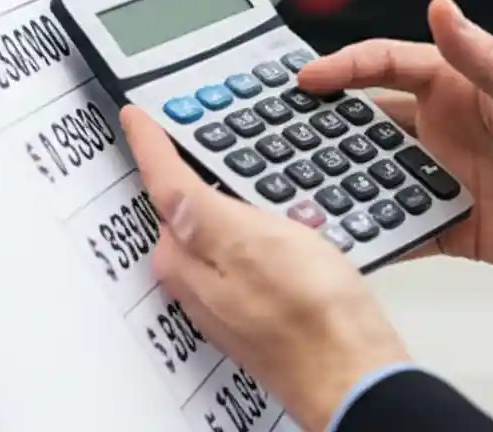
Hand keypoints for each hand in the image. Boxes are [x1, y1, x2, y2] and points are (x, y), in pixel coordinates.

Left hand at [120, 106, 408, 431]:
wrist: (355, 374)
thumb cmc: (313, 316)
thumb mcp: (256, 243)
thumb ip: (205, 213)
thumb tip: (165, 183)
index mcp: (186, 258)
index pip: (162, 187)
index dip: (150, 144)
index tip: (136, 117)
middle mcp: (196, 281)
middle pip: (184, 208)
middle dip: (197, 172)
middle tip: (212, 137)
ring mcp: (226, 296)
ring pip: (220, 231)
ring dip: (241, 202)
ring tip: (276, 185)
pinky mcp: (258, 306)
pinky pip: (249, 255)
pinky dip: (265, 232)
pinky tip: (297, 231)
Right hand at [298, 0, 492, 283]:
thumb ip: (483, 59)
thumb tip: (440, 7)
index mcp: (457, 86)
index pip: (385, 67)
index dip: (343, 69)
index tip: (305, 81)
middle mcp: (441, 129)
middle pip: (366, 123)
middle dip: (323, 126)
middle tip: (276, 136)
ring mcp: (442, 178)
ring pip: (373, 175)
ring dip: (339, 181)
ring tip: (297, 192)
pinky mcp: (451, 226)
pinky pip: (399, 227)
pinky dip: (370, 233)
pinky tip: (340, 238)